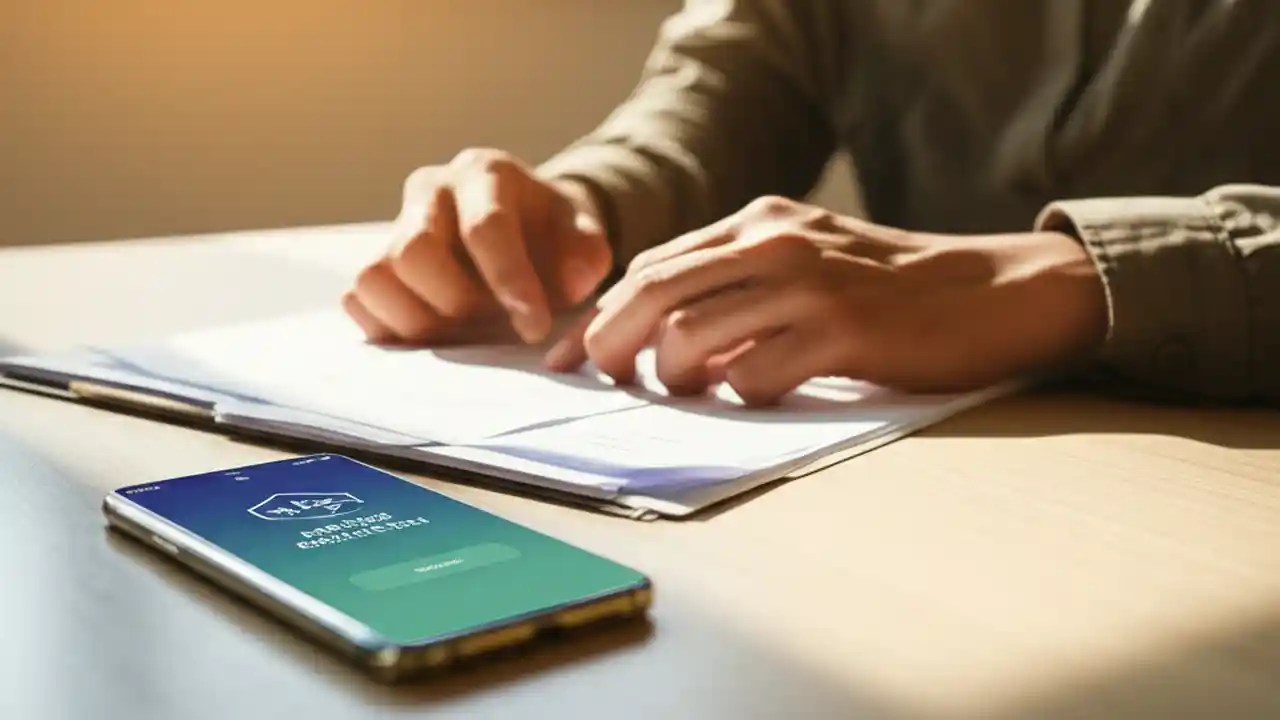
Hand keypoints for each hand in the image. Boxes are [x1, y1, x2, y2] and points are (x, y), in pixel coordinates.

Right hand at [344, 149, 611, 343]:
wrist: (527, 233)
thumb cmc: (554, 237)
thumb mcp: (584, 238)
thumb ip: (587, 256)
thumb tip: (569, 282)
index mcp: (485, 173)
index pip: (485, 227)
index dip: (509, 282)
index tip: (534, 328)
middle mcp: (430, 189)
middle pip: (414, 250)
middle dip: (456, 301)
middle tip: (491, 323)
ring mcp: (394, 225)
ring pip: (374, 277)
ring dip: (419, 320)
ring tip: (461, 331)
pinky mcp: (375, 264)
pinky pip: (357, 300)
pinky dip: (390, 327)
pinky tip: (434, 334)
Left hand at [546, 196, 1106, 403]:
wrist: (991, 292)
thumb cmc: (890, 289)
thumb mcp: (805, 262)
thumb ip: (737, 289)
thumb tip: (664, 344)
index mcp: (758, 222)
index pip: (651, 266)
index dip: (600, 315)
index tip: (566, 358)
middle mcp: (773, 242)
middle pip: (651, 292)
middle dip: (608, 344)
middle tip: (602, 382)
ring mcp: (807, 284)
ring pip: (690, 337)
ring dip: (673, 378)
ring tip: (694, 392)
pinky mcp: (841, 331)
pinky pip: (752, 377)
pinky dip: (738, 397)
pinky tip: (758, 395)